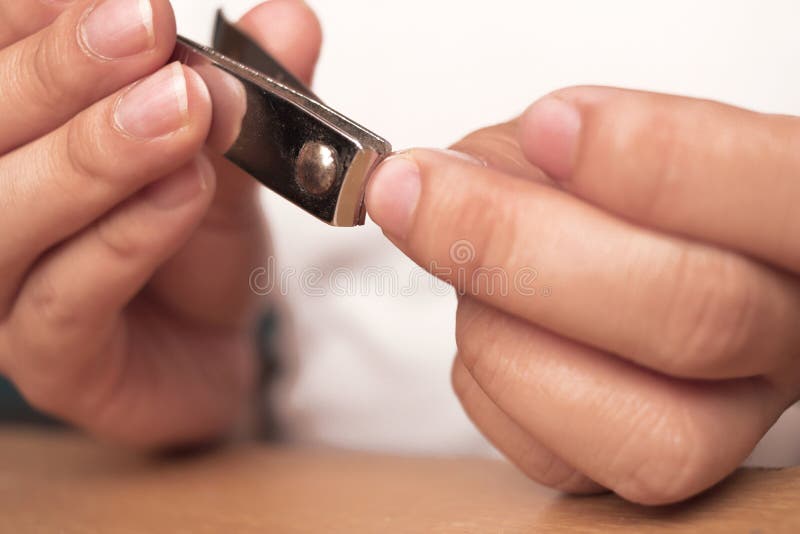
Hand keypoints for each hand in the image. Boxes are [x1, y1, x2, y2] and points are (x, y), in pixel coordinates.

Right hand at [0, 0, 320, 447]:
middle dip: (69, 69)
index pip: (2, 54)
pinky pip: (66, 298)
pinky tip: (184, 191)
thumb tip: (290, 20)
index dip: (46, 18)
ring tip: (182, 108)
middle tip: (148, 27)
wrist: (213, 347)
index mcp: (16, 140)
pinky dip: (128, 236)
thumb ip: (246, 93)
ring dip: (98, 153)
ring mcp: (5, 289)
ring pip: (10, 212)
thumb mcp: (227, 156)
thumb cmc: (196, 246)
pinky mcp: (49, 360)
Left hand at [366, 87, 799, 503]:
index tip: (546, 128)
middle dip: (518, 245)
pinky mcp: (649, 469)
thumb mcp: (595, 133)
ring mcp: (729, 420)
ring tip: (469, 279)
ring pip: (638, 429)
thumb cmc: (614, 192)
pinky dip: (490, 387)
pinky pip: (560, 465)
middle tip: (414, 193)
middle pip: (692, 314)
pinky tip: (494, 331)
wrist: (627, 256)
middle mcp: (783, 332)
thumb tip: (442, 185)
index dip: (657, 160)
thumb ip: (547, 149)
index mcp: (791, 217)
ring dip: (503, 334)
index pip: (774, 189)